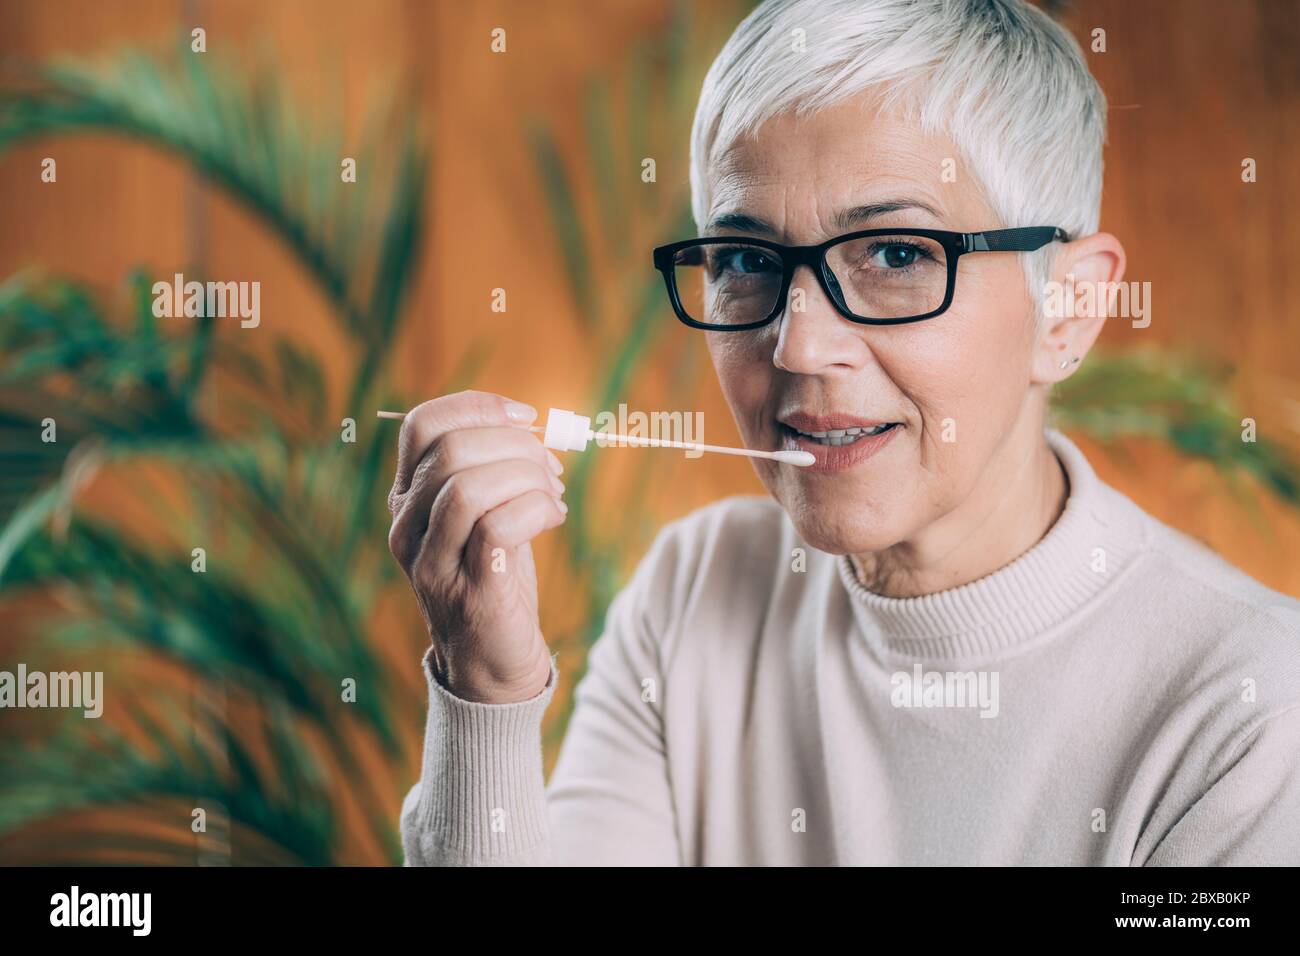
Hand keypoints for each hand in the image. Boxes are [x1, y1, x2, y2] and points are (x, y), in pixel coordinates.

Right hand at [387, 390, 565, 702]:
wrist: (491, 662)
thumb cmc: (493, 577)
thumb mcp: (482, 514)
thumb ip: (489, 469)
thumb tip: (528, 425)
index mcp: (407, 498)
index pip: (422, 425)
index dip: (480, 407)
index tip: (528, 419)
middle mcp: (408, 527)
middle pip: (449, 451)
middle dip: (515, 446)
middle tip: (550, 467)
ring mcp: (433, 562)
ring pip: (468, 488)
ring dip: (527, 477)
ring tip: (553, 493)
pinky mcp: (469, 591)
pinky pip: (497, 527)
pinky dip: (537, 509)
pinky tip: (555, 517)